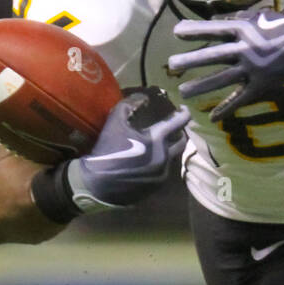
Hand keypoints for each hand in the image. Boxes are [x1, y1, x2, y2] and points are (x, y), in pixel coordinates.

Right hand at [67, 87, 189, 211]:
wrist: (99, 183)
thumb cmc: (108, 150)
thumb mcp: (114, 122)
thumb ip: (129, 105)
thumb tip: (144, 99)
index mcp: (157, 140)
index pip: (178, 122)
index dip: (184, 114)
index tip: (185, 109)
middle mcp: (165, 156)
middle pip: (181, 142)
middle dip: (180, 133)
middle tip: (174, 128)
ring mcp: (163, 173)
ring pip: (174, 156)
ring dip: (171, 148)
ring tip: (163, 143)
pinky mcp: (158, 185)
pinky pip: (166, 169)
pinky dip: (163, 161)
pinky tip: (153, 160)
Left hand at [168, 13, 283, 120]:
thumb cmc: (282, 28)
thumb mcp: (259, 17)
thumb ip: (236, 20)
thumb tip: (214, 21)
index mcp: (244, 30)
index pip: (214, 30)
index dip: (195, 30)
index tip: (176, 32)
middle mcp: (246, 49)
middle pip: (213, 55)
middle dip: (191, 60)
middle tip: (172, 64)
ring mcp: (253, 69)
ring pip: (222, 79)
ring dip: (201, 86)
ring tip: (182, 92)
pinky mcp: (260, 86)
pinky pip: (240, 99)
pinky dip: (226, 109)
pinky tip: (212, 117)